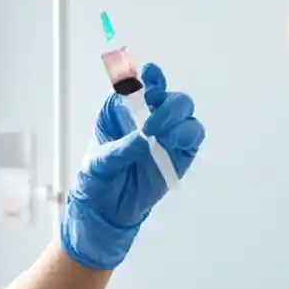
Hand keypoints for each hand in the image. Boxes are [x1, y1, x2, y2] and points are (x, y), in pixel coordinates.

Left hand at [60, 62, 204, 269]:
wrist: (106, 212)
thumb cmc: (97, 181)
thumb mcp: (98, 164)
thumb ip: (119, 150)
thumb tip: (144, 140)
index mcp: (121, 111)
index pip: (138, 85)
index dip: (148, 77)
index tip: (149, 77)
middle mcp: (146, 117)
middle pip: (168, 96)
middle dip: (165, 102)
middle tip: (152, 123)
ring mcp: (165, 134)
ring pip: (184, 111)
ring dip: (176, 117)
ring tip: (160, 134)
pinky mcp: (179, 153)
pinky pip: (192, 135)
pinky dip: (186, 134)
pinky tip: (171, 142)